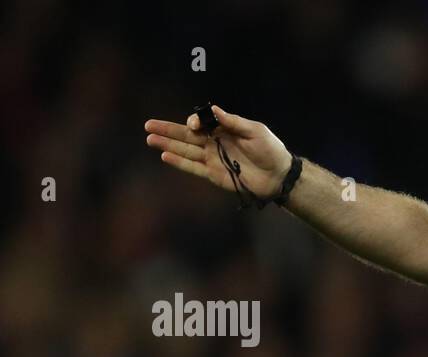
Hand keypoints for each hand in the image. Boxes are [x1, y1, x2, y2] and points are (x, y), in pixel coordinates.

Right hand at [144, 106, 291, 198]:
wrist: (279, 176)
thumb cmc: (271, 150)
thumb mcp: (255, 131)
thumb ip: (232, 122)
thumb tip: (213, 110)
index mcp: (223, 130)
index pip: (200, 124)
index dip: (193, 123)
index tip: (194, 125)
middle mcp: (215, 143)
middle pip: (186, 136)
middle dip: (167, 130)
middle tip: (148, 125)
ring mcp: (213, 159)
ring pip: (186, 151)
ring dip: (168, 145)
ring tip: (150, 139)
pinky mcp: (215, 175)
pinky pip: (194, 168)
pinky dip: (180, 163)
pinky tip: (165, 156)